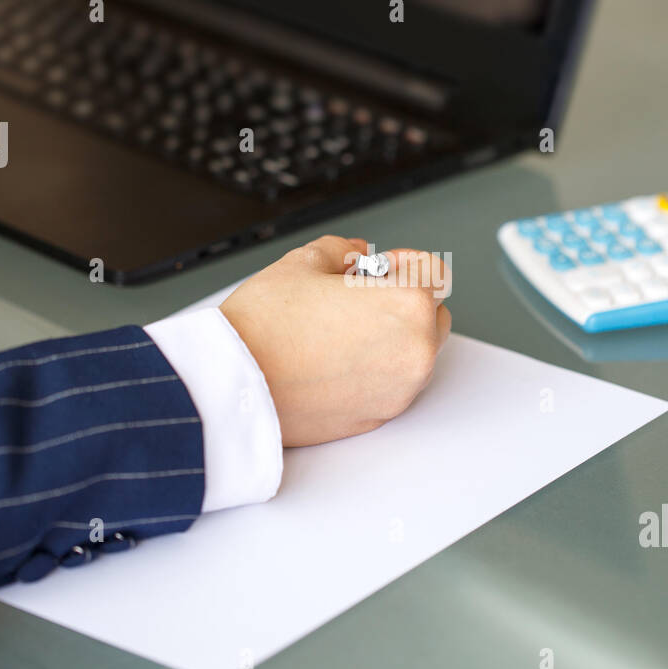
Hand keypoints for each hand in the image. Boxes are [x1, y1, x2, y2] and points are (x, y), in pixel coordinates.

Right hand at [219, 235, 451, 446]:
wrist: (233, 385)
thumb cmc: (265, 328)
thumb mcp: (302, 262)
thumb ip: (342, 251)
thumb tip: (354, 255)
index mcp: (408, 307)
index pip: (434, 273)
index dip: (404, 263)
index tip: (378, 268)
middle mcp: (414, 352)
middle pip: (432, 316)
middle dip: (404, 302)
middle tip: (359, 298)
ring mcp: (399, 390)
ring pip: (416, 354)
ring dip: (394, 337)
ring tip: (342, 331)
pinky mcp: (379, 417)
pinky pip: (394, 385)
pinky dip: (378, 370)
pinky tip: (336, 359)